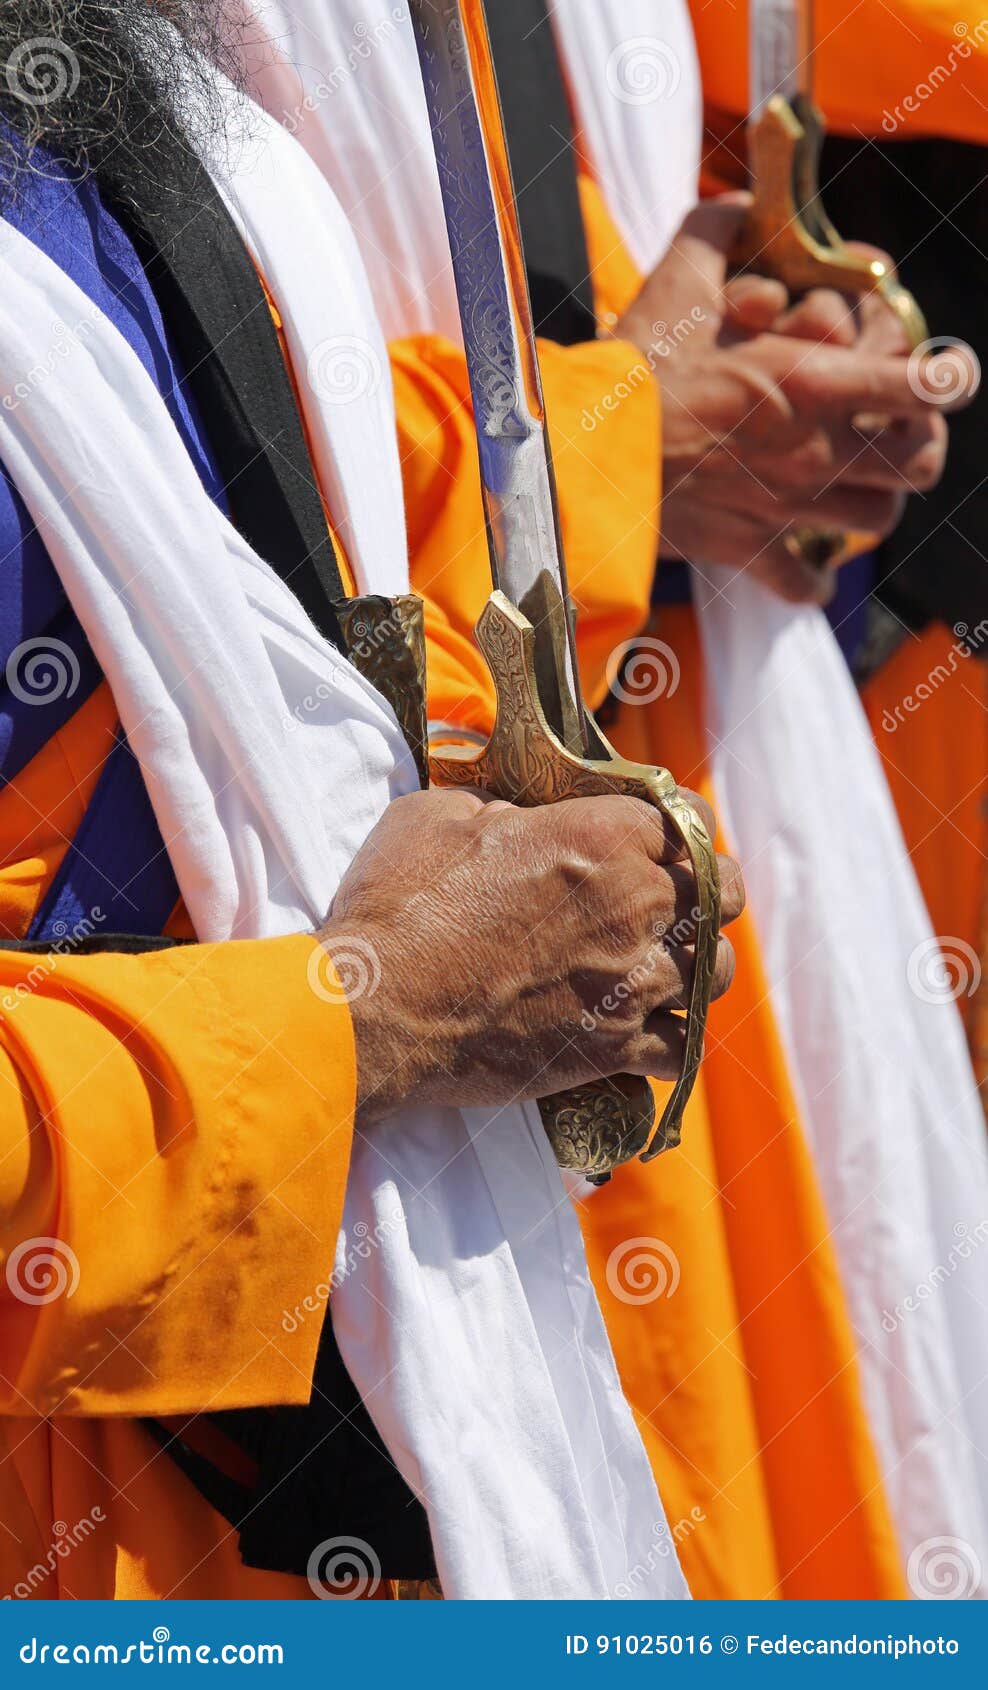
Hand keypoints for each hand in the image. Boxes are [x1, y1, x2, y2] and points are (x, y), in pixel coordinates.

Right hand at [318, 787, 743, 1127]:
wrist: (376, 1009)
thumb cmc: (399, 904)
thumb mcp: (439, 814)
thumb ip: (502, 804)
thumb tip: (517, 814)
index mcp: (603, 835)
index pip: (686, 819)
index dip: (677, 826)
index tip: (663, 838)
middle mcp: (636, 904)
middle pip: (723, 892)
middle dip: (707, 892)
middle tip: (681, 900)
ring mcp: (632, 982)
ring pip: (715, 972)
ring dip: (698, 965)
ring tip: (671, 966)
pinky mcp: (614, 1048)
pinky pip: (682, 1048)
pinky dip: (673, 1039)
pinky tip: (653, 1032)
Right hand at [615, 199, 973, 600]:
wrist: (581, 459)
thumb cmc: (633, 372)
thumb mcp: (678, 280)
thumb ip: (720, 231)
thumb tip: (740, 206)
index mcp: (811, 384)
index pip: (922, 384)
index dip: (947, 377)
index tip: (947, 373)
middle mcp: (814, 452)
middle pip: (918, 461)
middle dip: (919, 439)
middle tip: (896, 424)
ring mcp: (785, 508)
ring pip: (875, 520)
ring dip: (875, 498)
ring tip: (853, 481)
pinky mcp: (746, 550)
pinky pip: (804, 583)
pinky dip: (813, 578)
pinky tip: (804, 557)